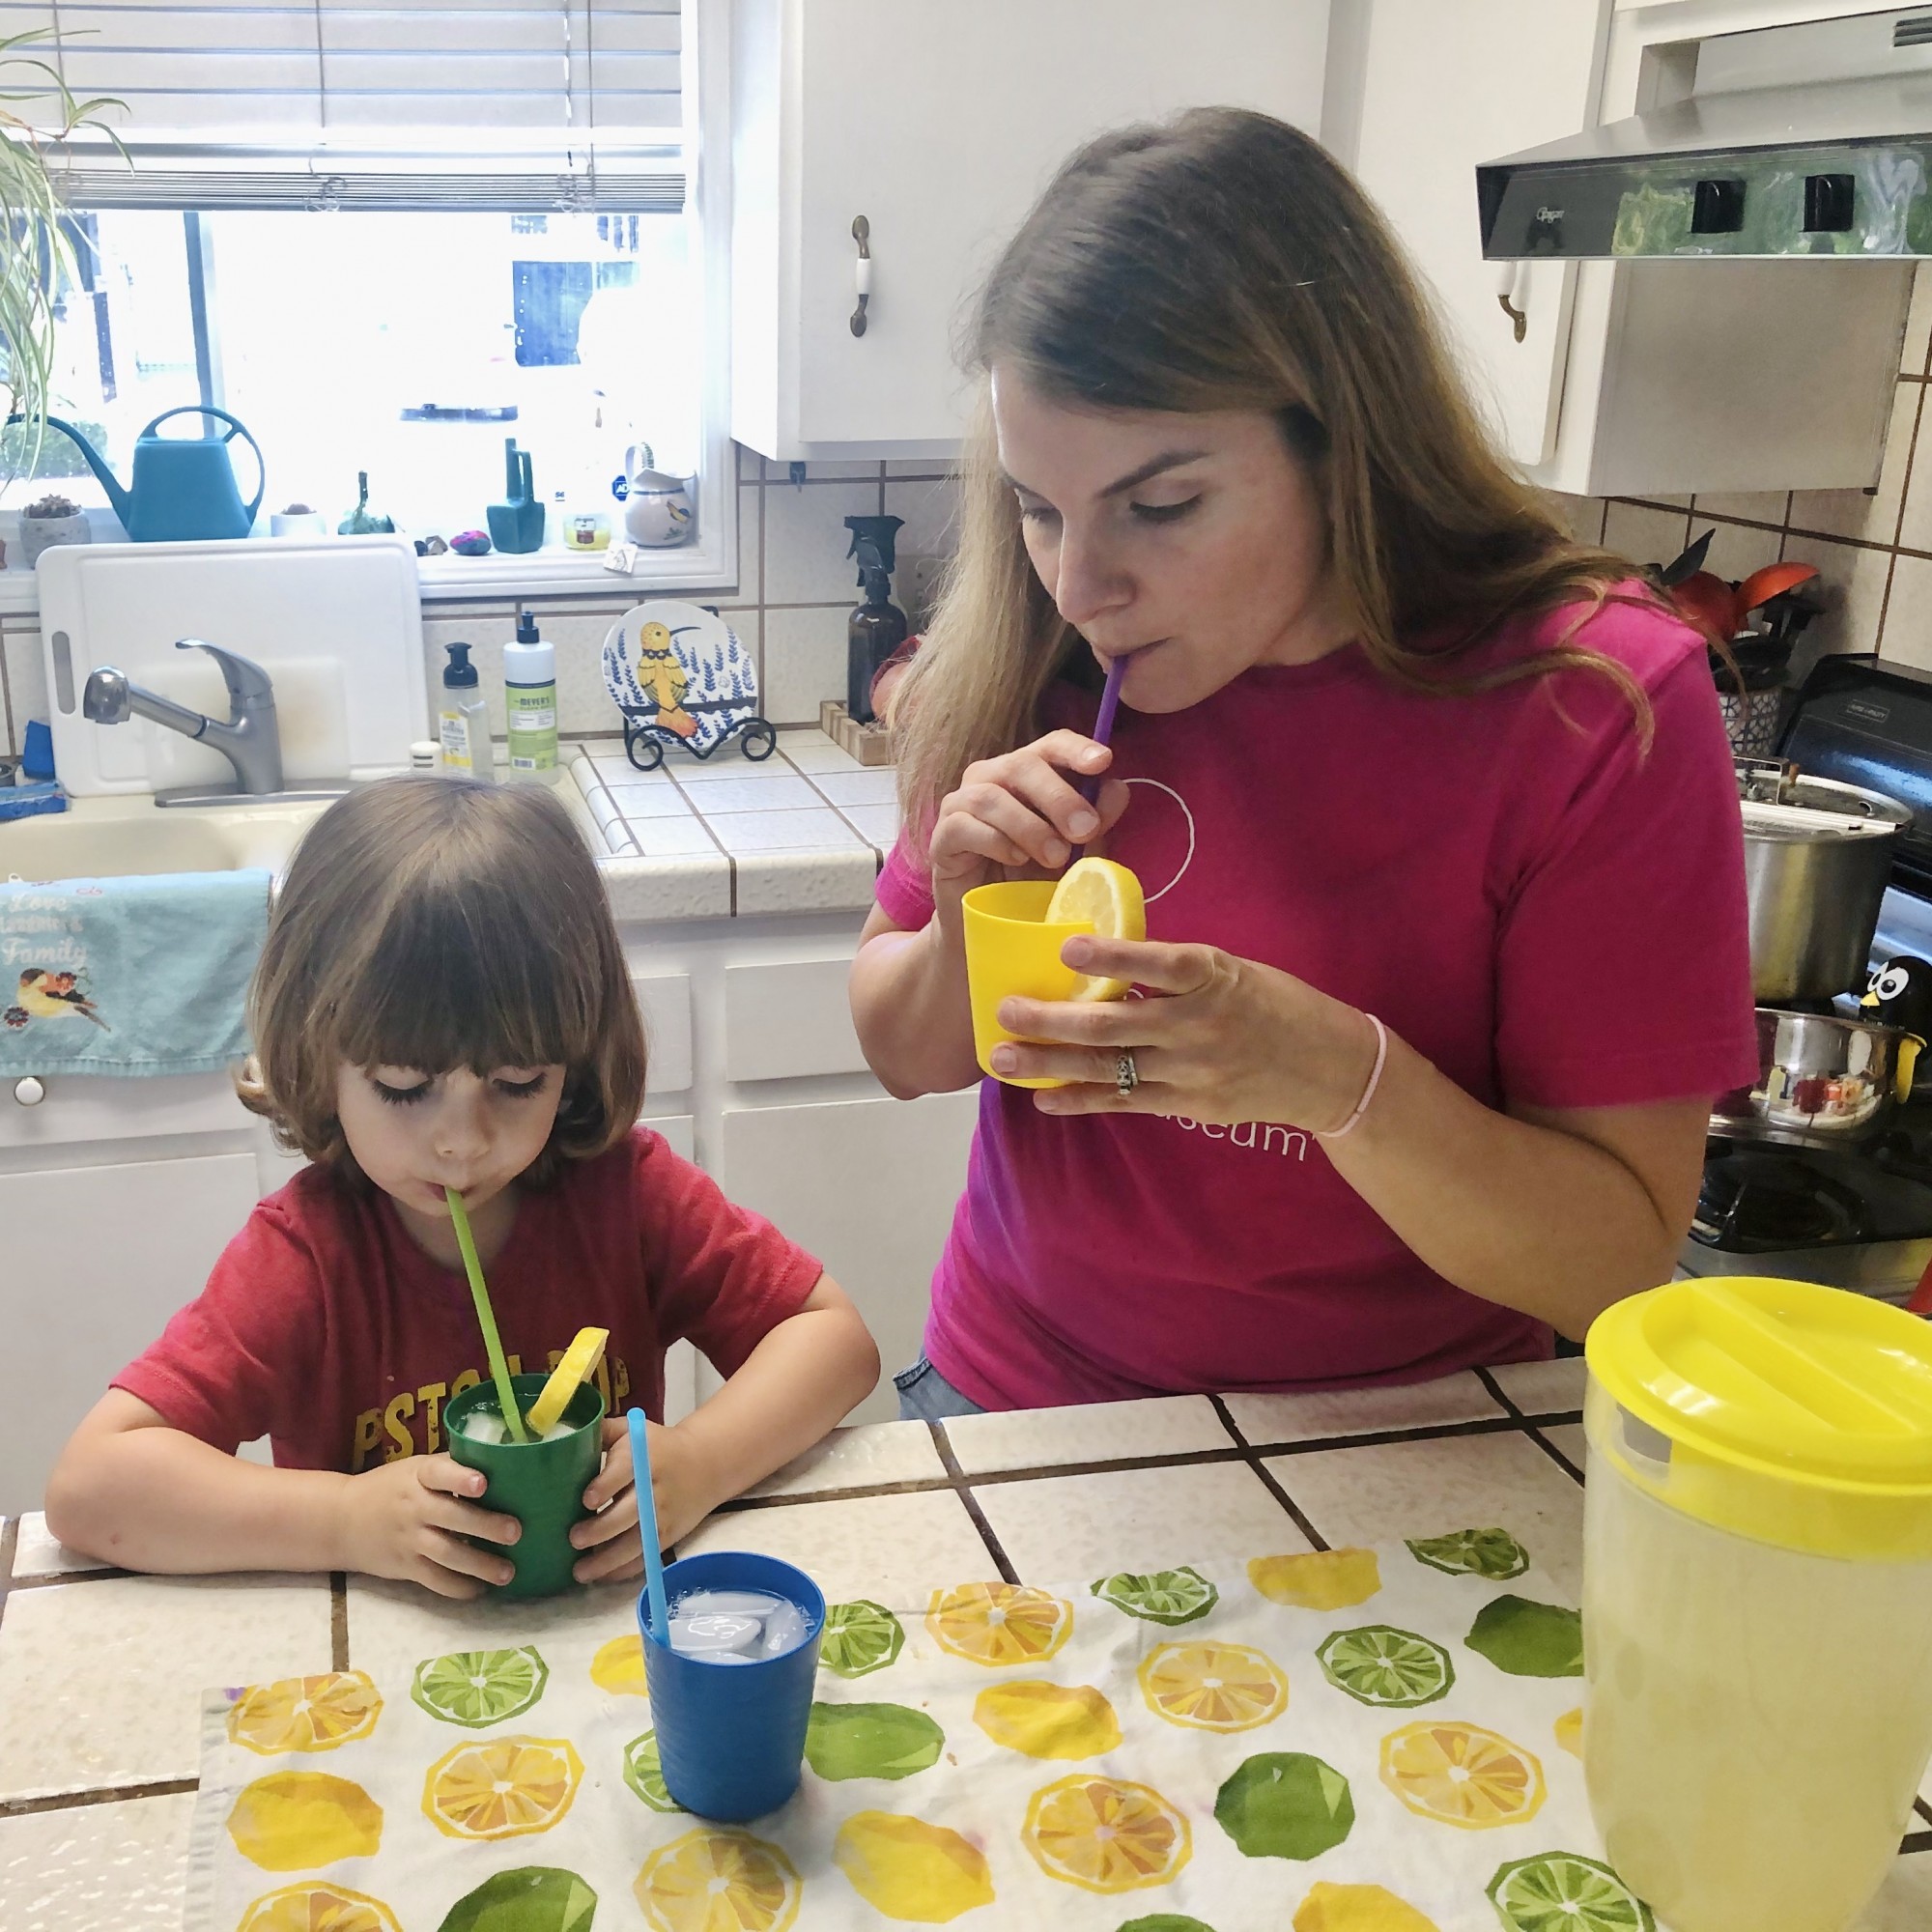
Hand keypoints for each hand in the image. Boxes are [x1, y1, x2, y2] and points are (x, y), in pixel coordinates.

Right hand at [337, 1454, 519, 1599]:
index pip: (439, 1473)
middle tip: (515, 1532)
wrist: (342, 1521)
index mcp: (419, 1476)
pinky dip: (458, 1588)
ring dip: (479, 1565)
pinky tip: (480, 1589)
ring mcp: (409, 1539)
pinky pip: (434, 1581)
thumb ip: (451, 1469)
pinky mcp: (405, 1567)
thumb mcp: (416, 1469)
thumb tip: (503, 1465)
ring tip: (507, 1572)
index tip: (483, 1483)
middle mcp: (414, 1507)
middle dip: (485, 1526)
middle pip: (451, 1517)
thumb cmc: (392, 1488)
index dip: (461, 1478)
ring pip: (447, 1554)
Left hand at [571, 1418, 722, 1583]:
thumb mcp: (633, 1429)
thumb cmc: (658, 1445)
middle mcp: (655, 1488)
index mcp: (644, 1455)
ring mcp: (663, 1516)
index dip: (606, 1486)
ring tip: (580, 1571)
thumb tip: (561, 1438)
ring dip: (607, 1560)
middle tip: (574, 1539)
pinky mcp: (668, 1536)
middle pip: (630, 1513)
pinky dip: (624, 1570)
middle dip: (601, 1529)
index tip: (586, 1500)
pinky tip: (602, 1576)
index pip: (625, 1471)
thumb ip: (601, 1432)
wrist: (706, 1463)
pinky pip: (646, 1557)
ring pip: (636, 1542)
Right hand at [928, 730, 1130, 903]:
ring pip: (991, 796)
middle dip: (1058, 796)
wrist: (993, 926)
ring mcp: (961, 805)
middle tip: (1084, 829)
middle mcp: (991, 778)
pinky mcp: (941, 837)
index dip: (1075, 748)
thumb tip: (1117, 788)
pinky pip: (964, 825)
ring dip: (1030, 826)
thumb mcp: (1077, 854)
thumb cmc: (1035, 882)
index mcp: (1027, 775)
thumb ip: (1096, 823)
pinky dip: (996, 841)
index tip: (1102, 762)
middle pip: (1022, 764)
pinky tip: (1016, 860)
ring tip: (1056, 857)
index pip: (1050, 745)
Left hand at [991, 936, 1380, 1131]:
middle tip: (1004, 1011)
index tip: (1067, 947)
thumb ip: (1175, 973)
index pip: (1160, 963)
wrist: (1329, 1069)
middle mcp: (1200, 1025)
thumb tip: (1104, 960)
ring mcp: (1192, 1070)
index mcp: (1214, 977)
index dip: (1114, 955)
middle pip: (1114, 1023)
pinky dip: (1081, 1099)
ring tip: (1003, 1060)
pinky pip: (1124, 1101)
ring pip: (1108, 1067)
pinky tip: (1044, 1097)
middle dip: (1052, 1019)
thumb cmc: (1273, 1006)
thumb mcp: (1232, 972)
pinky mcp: (1189, 1105)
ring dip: (1050, 1064)